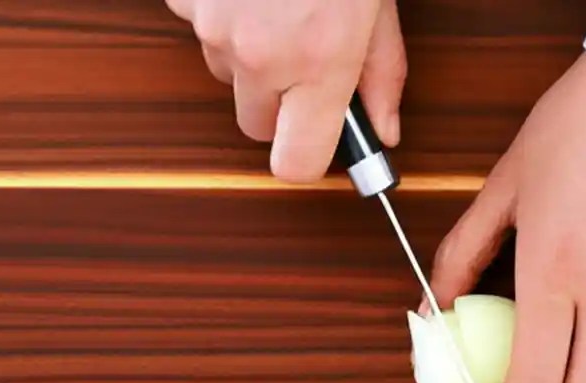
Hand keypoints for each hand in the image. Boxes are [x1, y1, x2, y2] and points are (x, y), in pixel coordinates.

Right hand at [165, 0, 405, 181]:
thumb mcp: (379, 4)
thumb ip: (382, 73)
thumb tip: (385, 131)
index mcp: (319, 61)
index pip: (293, 163)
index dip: (304, 155)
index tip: (316, 141)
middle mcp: (259, 52)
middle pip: (255, 123)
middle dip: (279, 101)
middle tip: (305, 54)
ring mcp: (212, 24)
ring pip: (226, 71)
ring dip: (249, 52)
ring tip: (279, 2)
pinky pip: (200, 26)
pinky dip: (222, 12)